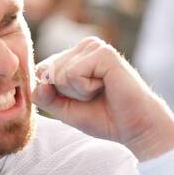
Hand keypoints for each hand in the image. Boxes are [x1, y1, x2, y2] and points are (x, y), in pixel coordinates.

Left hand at [32, 37, 173, 160]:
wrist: (134, 127)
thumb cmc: (103, 117)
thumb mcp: (64, 110)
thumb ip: (45, 98)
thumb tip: (39, 81)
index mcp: (75, 55)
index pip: (42, 71)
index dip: (55, 94)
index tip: (81, 100)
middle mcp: (85, 46)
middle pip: (49, 71)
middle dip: (66, 93)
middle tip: (93, 97)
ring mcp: (95, 47)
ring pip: (60, 72)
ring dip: (77, 92)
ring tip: (100, 92)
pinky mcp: (104, 53)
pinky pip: (73, 74)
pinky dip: (85, 89)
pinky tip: (105, 87)